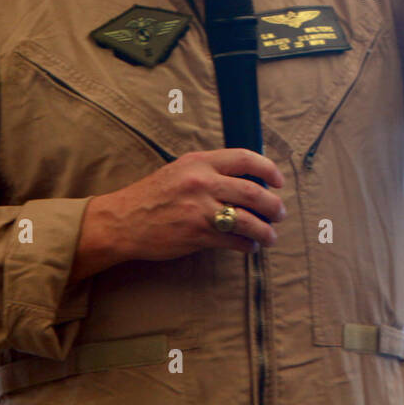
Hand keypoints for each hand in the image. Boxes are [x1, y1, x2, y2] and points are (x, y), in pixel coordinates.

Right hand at [70, 149, 286, 280]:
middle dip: (274, 205)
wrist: (123, 220)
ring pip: (248, 220)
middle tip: (280, 213)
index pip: (246, 158)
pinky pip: (233, 240)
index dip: (269, 169)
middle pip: (254, 192)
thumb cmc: (153, 195)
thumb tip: (249, 180)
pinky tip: (249, 246)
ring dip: (266, 230)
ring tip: (270, 236)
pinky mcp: (197, 234)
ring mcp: (200, 209)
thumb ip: (211, 171)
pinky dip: (247, 245)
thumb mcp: (181, 170)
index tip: (279, 181)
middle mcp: (202, 182)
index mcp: (200, 162)